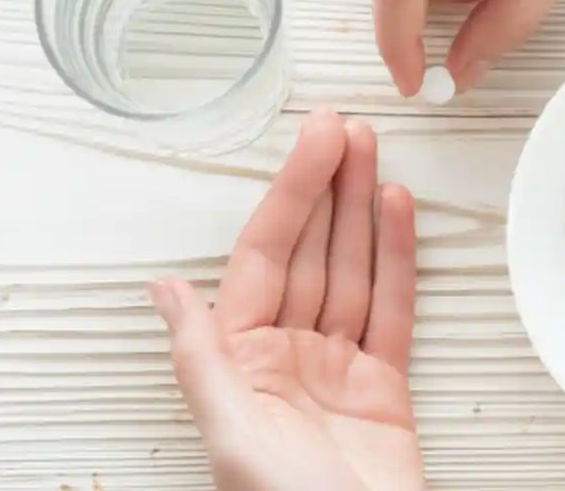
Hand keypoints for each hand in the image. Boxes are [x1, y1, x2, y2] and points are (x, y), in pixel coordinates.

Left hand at [150, 110, 424, 490]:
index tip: (317, 143)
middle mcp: (285, 354)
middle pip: (312, 251)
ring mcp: (337, 365)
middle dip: (331, 188)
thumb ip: (199, 356)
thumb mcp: (230, 436)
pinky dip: (399, 260)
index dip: (293, 193)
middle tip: (349, 129)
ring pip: (352, 269)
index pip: (268, 255)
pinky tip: (401, 213)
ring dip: (365, 210)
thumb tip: (163, 288)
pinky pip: (392, 309)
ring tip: (377, 153)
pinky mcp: (384, 383)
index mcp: (240, 359)